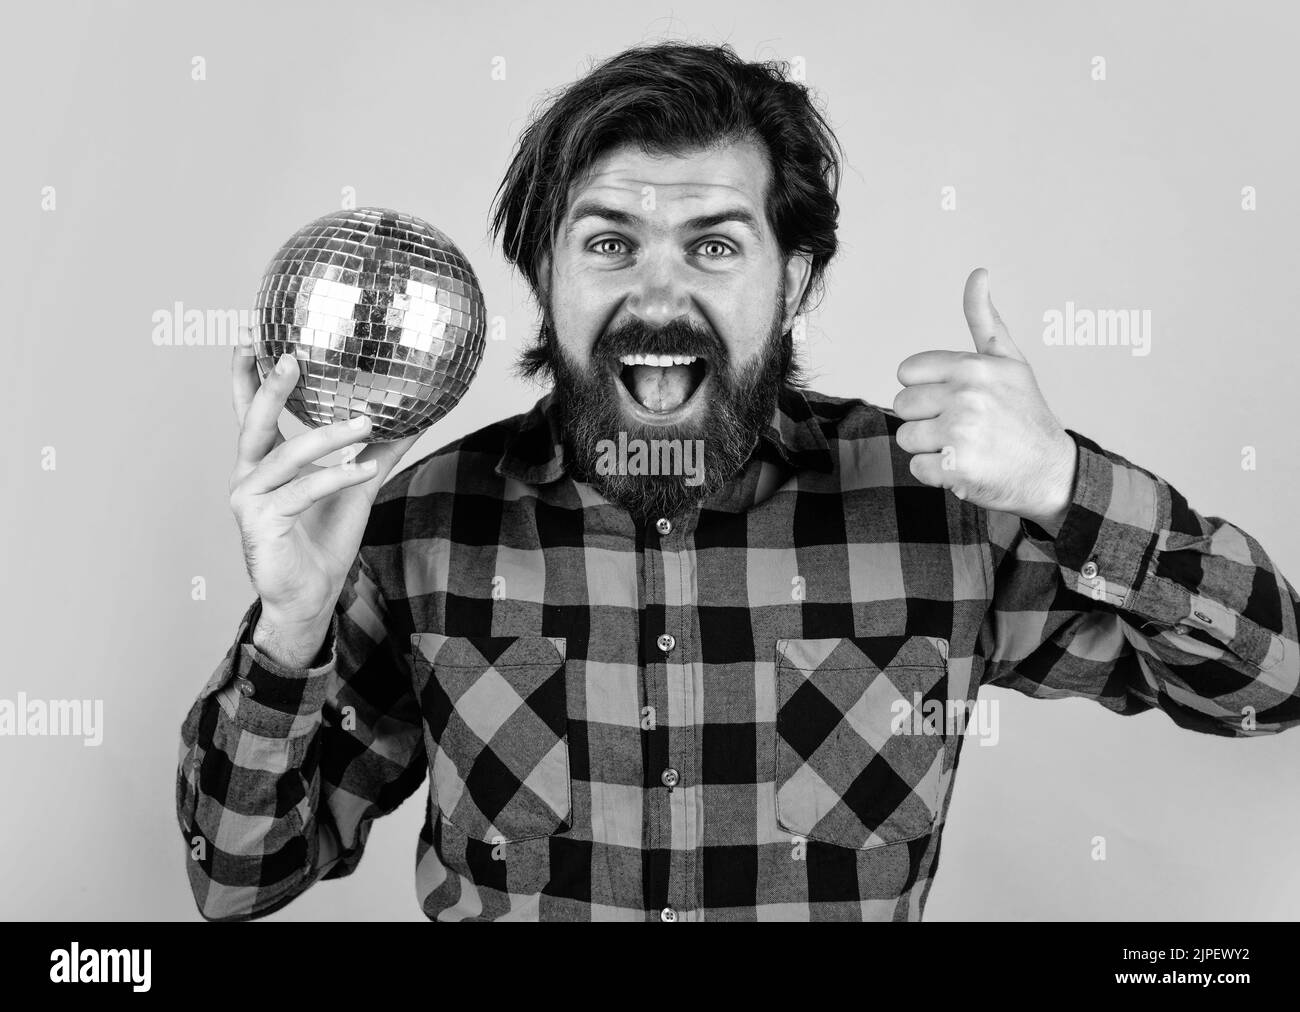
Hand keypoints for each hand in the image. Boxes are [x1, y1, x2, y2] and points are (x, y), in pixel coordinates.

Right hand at [227, 343, 418, 639]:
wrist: (310, 597)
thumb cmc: (323, 540)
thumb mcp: (357, 488)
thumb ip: (378, 453)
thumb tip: (415, 420)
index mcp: (264, 463)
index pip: (251, 413)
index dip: (248, 378)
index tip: (252, 341)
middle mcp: (249, 476)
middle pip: (256, 422)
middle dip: (273, 389)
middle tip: (293, 359)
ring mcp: (251, 500)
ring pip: (287, 455)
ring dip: (328, 437)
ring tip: (365, 423)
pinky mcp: (262, 523)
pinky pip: (303, 491)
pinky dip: (336, 477)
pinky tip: (363, 470)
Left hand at [893, 268, 1076, 529]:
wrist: (1052, 471)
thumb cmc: (1025, 414)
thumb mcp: (1009, 360)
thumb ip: (984, 319)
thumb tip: (978, 273)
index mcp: (972, 367)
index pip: (906, 373)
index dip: (924, 389)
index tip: (950, 398)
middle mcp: (966, 396)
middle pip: (902, 406)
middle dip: (924, 418)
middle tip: (960, 426)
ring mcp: (961, 433)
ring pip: (906, 437)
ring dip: (929, 447)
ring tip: (963, 446)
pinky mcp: (956, 468)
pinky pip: (916, 468)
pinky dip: (936, 474)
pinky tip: (964, 466)